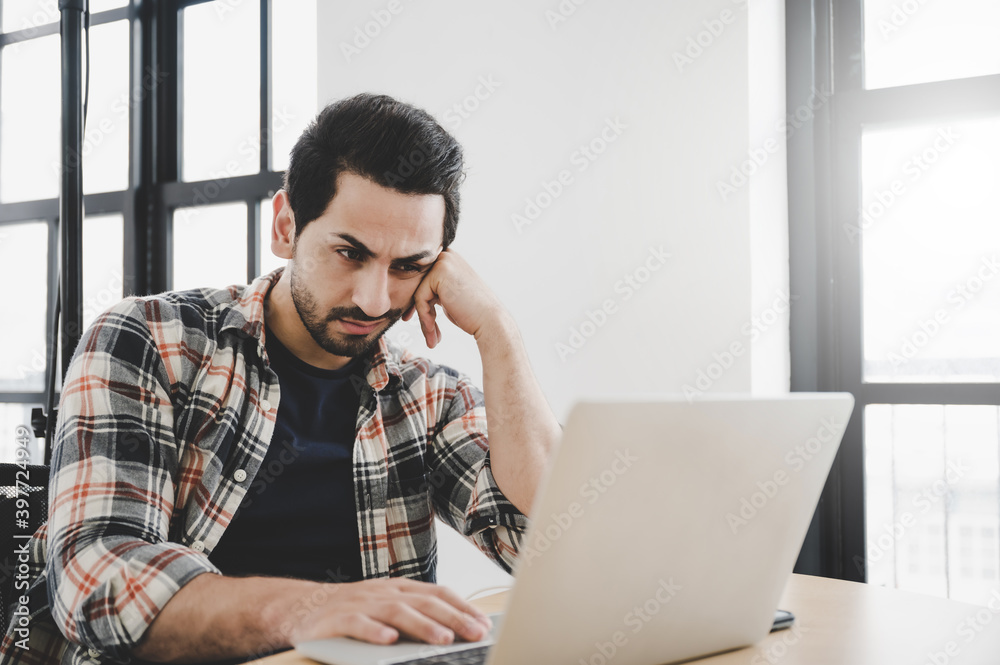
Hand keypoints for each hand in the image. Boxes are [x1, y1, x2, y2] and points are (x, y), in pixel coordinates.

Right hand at [287, 578, 491, 645]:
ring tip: (443, 639)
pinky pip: (357, 624)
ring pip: (396, 612)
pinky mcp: (336, 619)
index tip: (484, 624)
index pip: (437, 593)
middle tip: (475, 633)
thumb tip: (455, 631)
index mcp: (398, 588)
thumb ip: (415, 615)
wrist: (301, 606)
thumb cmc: (353, 610)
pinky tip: (389, 641)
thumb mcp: (386, 607)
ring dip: (422, 625)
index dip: (462, 607)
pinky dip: (374, 631)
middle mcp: (383, 592)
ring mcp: (360, 603)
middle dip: (453, 617)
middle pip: (422, 602)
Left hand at [403, 249, 506, 347]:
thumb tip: (414, 296)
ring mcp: (443, 262)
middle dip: (421, 311)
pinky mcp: (439, 273)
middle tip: (428, 333)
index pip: (423, 281)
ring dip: (424, 319)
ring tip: (432, 338)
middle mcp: (446, 256)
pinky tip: (433, 331)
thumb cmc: (473, 314)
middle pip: (418, 285)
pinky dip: (424, 318)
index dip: (420, 303)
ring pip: (418, 293)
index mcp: (450, 259)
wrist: (491, 321)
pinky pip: (420, 298)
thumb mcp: (451, 296)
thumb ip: (435, 290)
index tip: (419, 322)